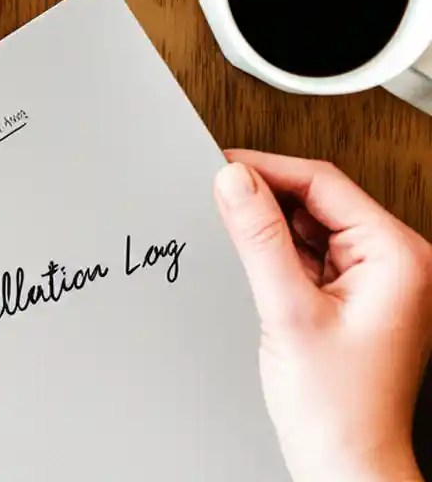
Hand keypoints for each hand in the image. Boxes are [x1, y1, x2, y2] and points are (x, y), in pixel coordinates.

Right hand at [214, 150, 431, 481]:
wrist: (342, 460)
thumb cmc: (336, 406)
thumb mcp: (287, 309)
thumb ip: (257, 238)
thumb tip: (234, 181)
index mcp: (399, 256)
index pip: (324, 183)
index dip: (267, 168)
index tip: (222, 165)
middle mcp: (398, 262)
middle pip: (319, 200)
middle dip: (266, 197)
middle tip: (218, 199)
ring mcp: (379, 280)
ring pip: (312, 226)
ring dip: (271, 228)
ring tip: (237, 243)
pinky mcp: (357, 297)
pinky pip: (312, 255)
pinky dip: (280, 254)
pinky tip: (259, 268)